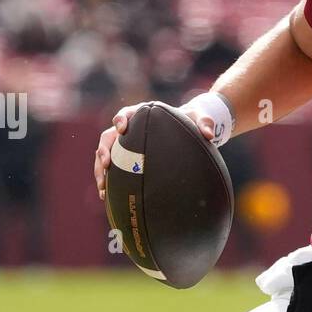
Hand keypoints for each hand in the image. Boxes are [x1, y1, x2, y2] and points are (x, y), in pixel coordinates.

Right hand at [93, 102, 216, 199]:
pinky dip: (108, 181)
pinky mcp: (125, 159)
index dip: (121, 120)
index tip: (122, 128)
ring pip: (105, 155)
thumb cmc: (191, 120)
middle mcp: (129, 129)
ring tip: (103, 188)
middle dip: (104, 150)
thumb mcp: (200, 118)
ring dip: (101, 170)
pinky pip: (112, 170)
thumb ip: (205, 123)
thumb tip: (210, 135)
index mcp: (142, 115)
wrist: (186, 129)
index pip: (126, 114)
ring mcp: (125, 145)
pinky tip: (107, 197)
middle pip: (108, 137)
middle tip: (106, 162)